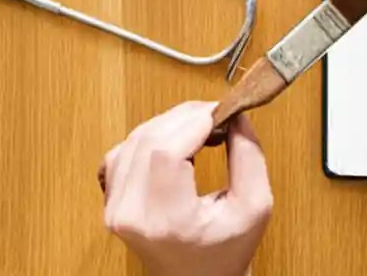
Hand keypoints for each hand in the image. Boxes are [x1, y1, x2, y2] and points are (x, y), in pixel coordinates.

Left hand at [100, 102, 273, 275]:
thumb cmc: (226, 251)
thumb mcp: (256, 206)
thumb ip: (250, 157)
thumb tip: (236, 117)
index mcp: (167, 220)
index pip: (166, 152)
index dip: (194, 121)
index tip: (222, 114)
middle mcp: (131, 214)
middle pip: (149, 139)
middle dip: (187, 117)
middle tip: (217, 118)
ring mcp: (115, 208)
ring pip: (135, 139)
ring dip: (170, 123)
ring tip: (201, 130)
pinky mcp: (110, 201)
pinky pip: (123, 151)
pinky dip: (152, 137)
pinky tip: (176, 143)